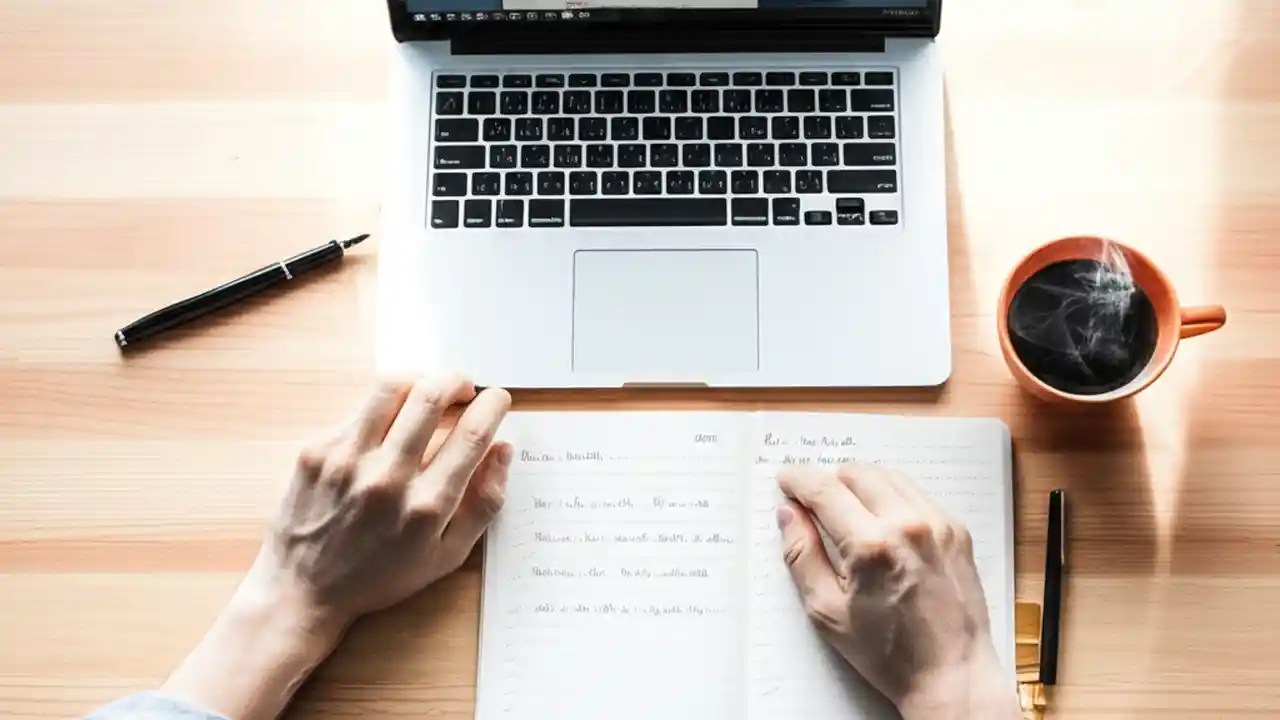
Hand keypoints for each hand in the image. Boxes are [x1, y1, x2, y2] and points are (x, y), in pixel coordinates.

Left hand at [243, 375, 512, 625]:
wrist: (305, 589)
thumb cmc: (381, 575)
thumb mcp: (448, 555)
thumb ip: (485, 503)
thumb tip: (502, 450)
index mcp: (427, 506)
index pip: (472, 433)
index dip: (492, 405)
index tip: (497, 399)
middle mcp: (388, 478)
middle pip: (432, 397)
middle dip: (458, 380)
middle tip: (465, 388)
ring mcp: (347, 461)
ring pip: (391, 388)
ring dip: (420, 379)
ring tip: (429, 391)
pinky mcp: (317, 452)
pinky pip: (358, 409)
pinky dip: (384, 405)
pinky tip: (390, 420)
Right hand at [776, 464, 1017, 719]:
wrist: (951, 673)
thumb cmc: (889, 653)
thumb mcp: (827, 612)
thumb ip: (802, 556)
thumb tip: (789, 514)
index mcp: (871, 546)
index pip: (825, 490)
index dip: (799, 479)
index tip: (787, 478)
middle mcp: (908, 525)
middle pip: (857, 472)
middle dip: (829, 479)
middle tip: (815, 497)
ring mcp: (938, 524)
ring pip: (889, 476)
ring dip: (861, 482)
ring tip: (847, 505)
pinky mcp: (956, 531)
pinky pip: (917, 494)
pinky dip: (893, 496)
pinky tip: (882, 519)